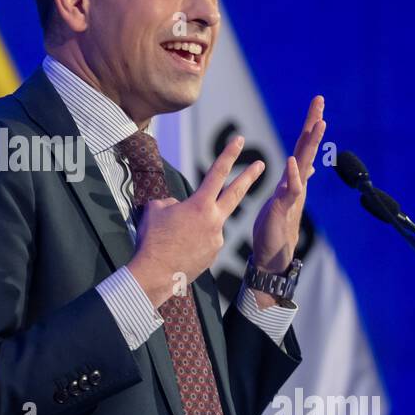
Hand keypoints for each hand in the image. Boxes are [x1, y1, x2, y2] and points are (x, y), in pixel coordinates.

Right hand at [128, 135, 265, 308]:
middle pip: (236, 193)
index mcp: (200, 205)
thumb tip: (176, 206)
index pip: (217, 173)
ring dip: (195, 225)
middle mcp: (214, 220)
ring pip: (210, 223)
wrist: (156, 274)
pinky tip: (178, 250)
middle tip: (261, 164)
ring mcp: (217, 239)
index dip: (229, 154)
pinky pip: (205, 242)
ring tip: (174, 238)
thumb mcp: (156, 211)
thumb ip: (170, 203)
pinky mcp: (213, 255)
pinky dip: (193, 242)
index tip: (239, 141)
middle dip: (249, 177)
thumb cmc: (153, 240)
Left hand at [249, 95, 325, 304]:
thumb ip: (297, 180)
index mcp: (293, 177)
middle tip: (320, 101)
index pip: (302, 146)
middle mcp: (296, 182)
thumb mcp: (285, 197)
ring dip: (311, 144)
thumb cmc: (276, 226)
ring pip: (304, 164)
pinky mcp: (286, 207)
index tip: (317, 104)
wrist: (274, 254)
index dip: (310, 126)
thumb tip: (308, 166)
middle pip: (306, 148)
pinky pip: (292, 189)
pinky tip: (293, 161)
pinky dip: (294, 175)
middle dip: (313, 124)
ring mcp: (293, 193)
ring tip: (319, 123)